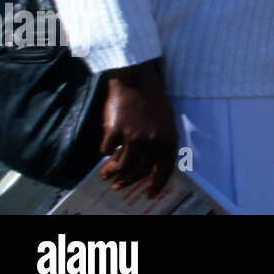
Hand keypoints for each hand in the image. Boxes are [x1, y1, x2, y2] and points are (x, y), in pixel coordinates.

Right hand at [98, 61, 177, 195]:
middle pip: (139, 171)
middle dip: (128, 182)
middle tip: (118, 187)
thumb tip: (150, 162)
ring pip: (121, 165)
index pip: (164, 169)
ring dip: (112, 172)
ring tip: (106, 175)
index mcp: (168, 138)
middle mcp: (152, 141)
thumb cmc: (151, 98)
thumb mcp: (166, 119)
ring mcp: (133, 137)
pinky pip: (107, 151)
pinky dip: (106, 153)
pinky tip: (105, 152)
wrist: (135, 79)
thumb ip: (160, 140)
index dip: (156, 184)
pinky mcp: (115, 132)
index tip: (149, 194)